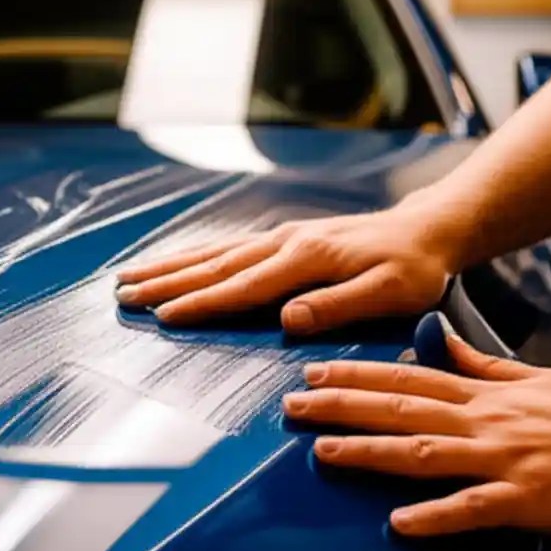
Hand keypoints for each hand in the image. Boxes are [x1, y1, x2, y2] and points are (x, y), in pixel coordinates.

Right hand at [115, 205, 454, 333]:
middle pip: (215, 265)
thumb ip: (337, 306)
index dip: (202, 302)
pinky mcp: (285, 239)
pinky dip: (194, 255)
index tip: (163, 316)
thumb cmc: (414, 267)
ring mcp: (282, 237)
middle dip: (167, 281)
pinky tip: (176, 263)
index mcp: (306, 259)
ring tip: (131, 277)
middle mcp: (286, 243)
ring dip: (171, 265)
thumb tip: (287, 321)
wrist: (427, 229)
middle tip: (123, 294)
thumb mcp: (389, 293)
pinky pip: (228, 247)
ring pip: (214, 252)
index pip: (243, 286)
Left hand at [282, 335, 550, 538]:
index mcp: (487, 394)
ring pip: (425, 453)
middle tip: (293, 403)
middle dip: (343, 405)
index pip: (408, 379)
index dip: (357, 375)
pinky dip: (436, 515)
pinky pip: (474, 508)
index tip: (314, 371)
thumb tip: (438, 337)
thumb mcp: (535, 377)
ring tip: (322, 451)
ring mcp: (505, 459)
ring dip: (370, 452)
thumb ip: (481, 362)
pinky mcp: (528, 498)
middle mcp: (487, 421)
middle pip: (402, 410)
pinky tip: (400, 523)